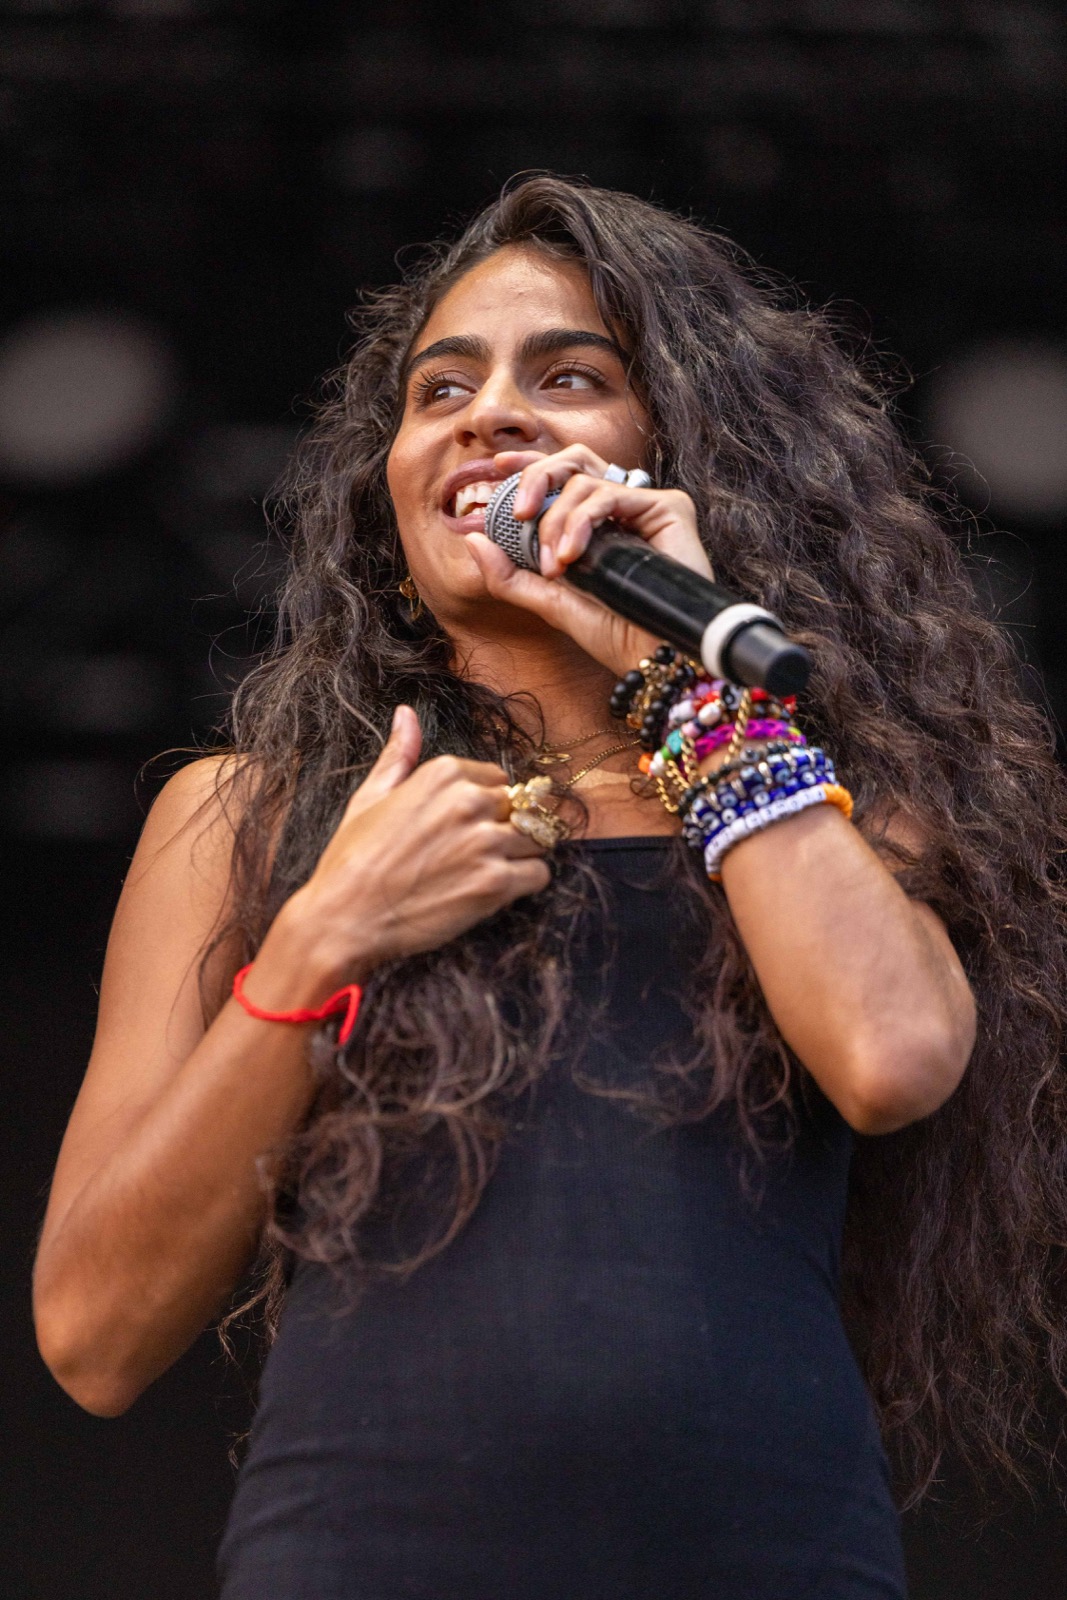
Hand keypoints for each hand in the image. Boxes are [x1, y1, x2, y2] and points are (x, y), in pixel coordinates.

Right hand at [272, 706, 550, 985]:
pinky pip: (539, 873)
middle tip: (479, 855)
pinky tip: (495, 891)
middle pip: (522, 807)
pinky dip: (525, 883)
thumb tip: (405, 714)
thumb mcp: (370, 797)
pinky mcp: (496, 883)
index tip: (467, 827)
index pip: (498, 778)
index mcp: (443, 773)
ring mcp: (485, 842)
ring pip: (537, 838)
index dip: (487, 805)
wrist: (344, 917)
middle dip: (508, 829)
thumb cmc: (351, 860)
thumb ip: (399, 755)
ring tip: (488, 872)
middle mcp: (469, 800)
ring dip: (521, 855)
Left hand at [464, 444, 714, 677]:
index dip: (531, 463)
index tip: (497, 466)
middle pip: (574, 462)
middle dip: (536, 477)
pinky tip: (572, 556)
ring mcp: (645, 506)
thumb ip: (509, 575)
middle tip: (517, 513)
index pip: (564, 476)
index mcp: (597, 522)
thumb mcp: (548, 601)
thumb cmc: (612, 632)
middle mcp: (622, 508)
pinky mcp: (669, 508)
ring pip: (584, 480)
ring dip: (556, 521)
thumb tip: (473, 540)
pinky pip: (610, 494)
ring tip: (555, 564)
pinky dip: (581, 521)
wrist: (652, 656)